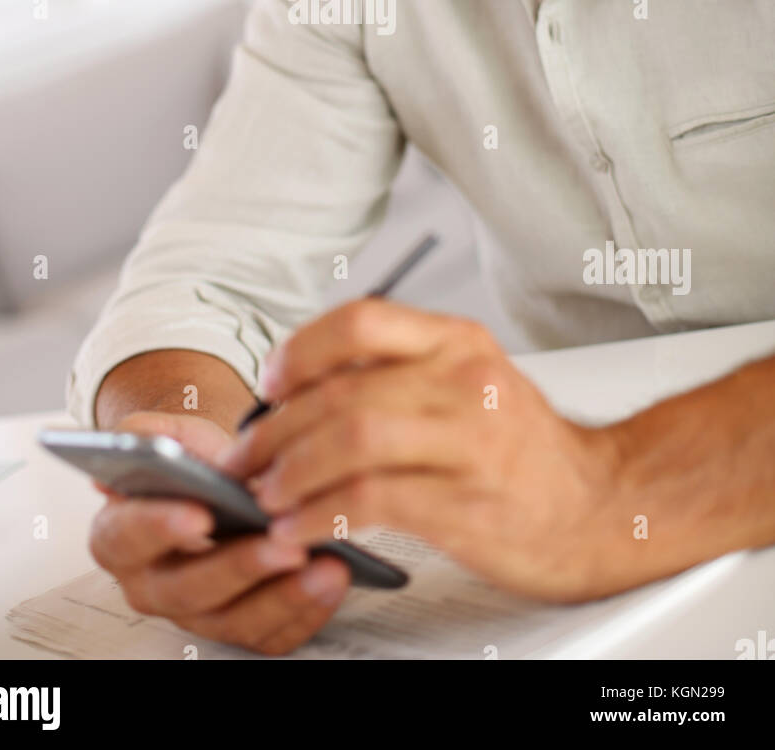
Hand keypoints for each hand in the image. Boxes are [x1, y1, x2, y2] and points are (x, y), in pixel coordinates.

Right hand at [88, 410, 350, 654]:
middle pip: (188, 589)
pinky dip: (305, 612)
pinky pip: (269, 636)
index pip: (127, 536)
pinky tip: (332, 580)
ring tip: (326, 565)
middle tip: (285, 545)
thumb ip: (147, 433)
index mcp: (120, 534)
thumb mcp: (170, 434)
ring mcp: (195, 613)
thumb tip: (140, 444)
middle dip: (241, 567)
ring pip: (233, 621)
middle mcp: (151, 583)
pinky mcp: (238, 628)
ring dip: (283, 596)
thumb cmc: (194, 463)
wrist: (221, 485)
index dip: (161, 526)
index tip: (202, 513)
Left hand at [217, 300, 619, 601]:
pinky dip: (321, 514)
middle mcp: (465, 381)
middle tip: (247, 457)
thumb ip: (397, 374)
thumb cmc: (521, 448)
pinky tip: (300, 528)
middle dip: (277, 428)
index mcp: (458, 341)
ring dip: (292, 471)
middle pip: (343, 390)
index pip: (362, 321)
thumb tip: (302, 388)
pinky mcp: (465, 505)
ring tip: (266, 495)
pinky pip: (371, 502)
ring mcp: (469, 442)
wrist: (601, 505)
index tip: (270, 383)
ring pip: (350, 440)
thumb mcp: (467, 382)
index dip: (301, 350)